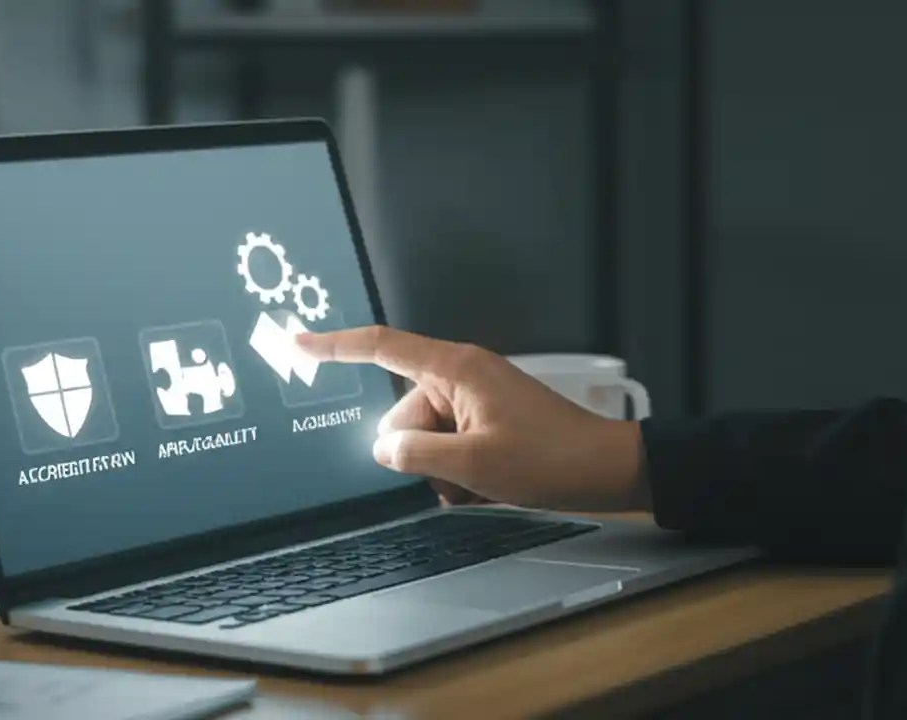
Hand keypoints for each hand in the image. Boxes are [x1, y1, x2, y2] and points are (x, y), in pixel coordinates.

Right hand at [295, 326, 649, 511]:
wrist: (608, 470)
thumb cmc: (551, 458)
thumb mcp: (473, 464)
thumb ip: (416, 454)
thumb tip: (383, 449)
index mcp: (456, 369)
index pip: (383, 348)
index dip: (336, 346)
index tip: (298, 343)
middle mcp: (461, 378)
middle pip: (403, 415)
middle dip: (418, 454)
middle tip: (458, 476)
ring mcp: (475, 401)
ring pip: (426, 440)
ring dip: (443, 472)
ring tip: (483, 484)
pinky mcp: (487, 423)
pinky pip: (450, 449)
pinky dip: (460, 474)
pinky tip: (489, 487)